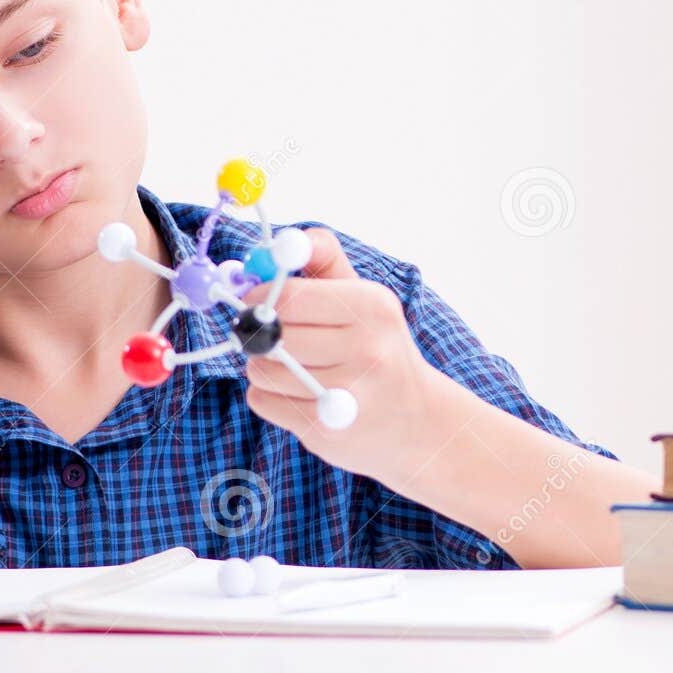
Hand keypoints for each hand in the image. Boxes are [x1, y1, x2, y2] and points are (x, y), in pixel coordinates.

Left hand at [242, 228, 458, 488]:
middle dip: (261, 336)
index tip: (252, 302)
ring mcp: (347, 394)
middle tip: (273, 339)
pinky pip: (261, 401)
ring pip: (260, 370)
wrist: (420, 422)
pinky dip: (268, 398)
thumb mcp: (363, 296)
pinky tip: (298, 398)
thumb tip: (275, 242)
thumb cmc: (378, 347)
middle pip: (271, 335)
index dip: (259, 298)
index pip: (290, 296)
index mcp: (372, 307)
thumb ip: (322, 259)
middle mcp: (366, 349)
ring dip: (263, 369)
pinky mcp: (326, 430)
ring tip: (293, 371)